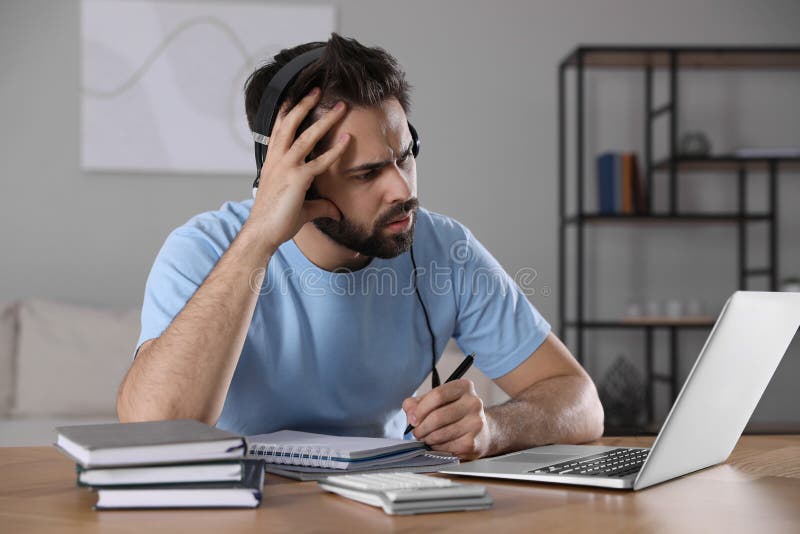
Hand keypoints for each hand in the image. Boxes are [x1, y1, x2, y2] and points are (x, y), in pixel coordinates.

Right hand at [246, 88, 349, 251]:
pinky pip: (319, 161)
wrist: (262, 234)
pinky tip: (347, 140)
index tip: (294, 95)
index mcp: (273, 161)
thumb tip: (337, 212)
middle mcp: (277, 160)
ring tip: (339, 106)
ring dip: (324, 119)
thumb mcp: (302, 209)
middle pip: (289, 123)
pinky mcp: (297, 179)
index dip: (286, 110)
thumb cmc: (276, 221)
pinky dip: (335, 150)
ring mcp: (286, 167)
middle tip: (317, 89)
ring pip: (306, 136)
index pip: (278, 129)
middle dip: (303, 104)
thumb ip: (321, 206)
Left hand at [402, 379, 491, 459]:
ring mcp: (476, 423)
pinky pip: (446, 447)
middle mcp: (473, 403)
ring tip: (426, 438)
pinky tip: (438, 444)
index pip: (437, 395)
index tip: (413, 418)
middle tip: (416, 432)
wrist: (482, 432)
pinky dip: (437, 448)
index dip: (420, 409)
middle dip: (421, 427)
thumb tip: (410, 412)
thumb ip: (418, 403)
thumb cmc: (455, 414)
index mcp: (464, 387)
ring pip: (440, 434)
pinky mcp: (473, 443)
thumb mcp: (437, 401)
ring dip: (427, 439)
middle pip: (437, 416)